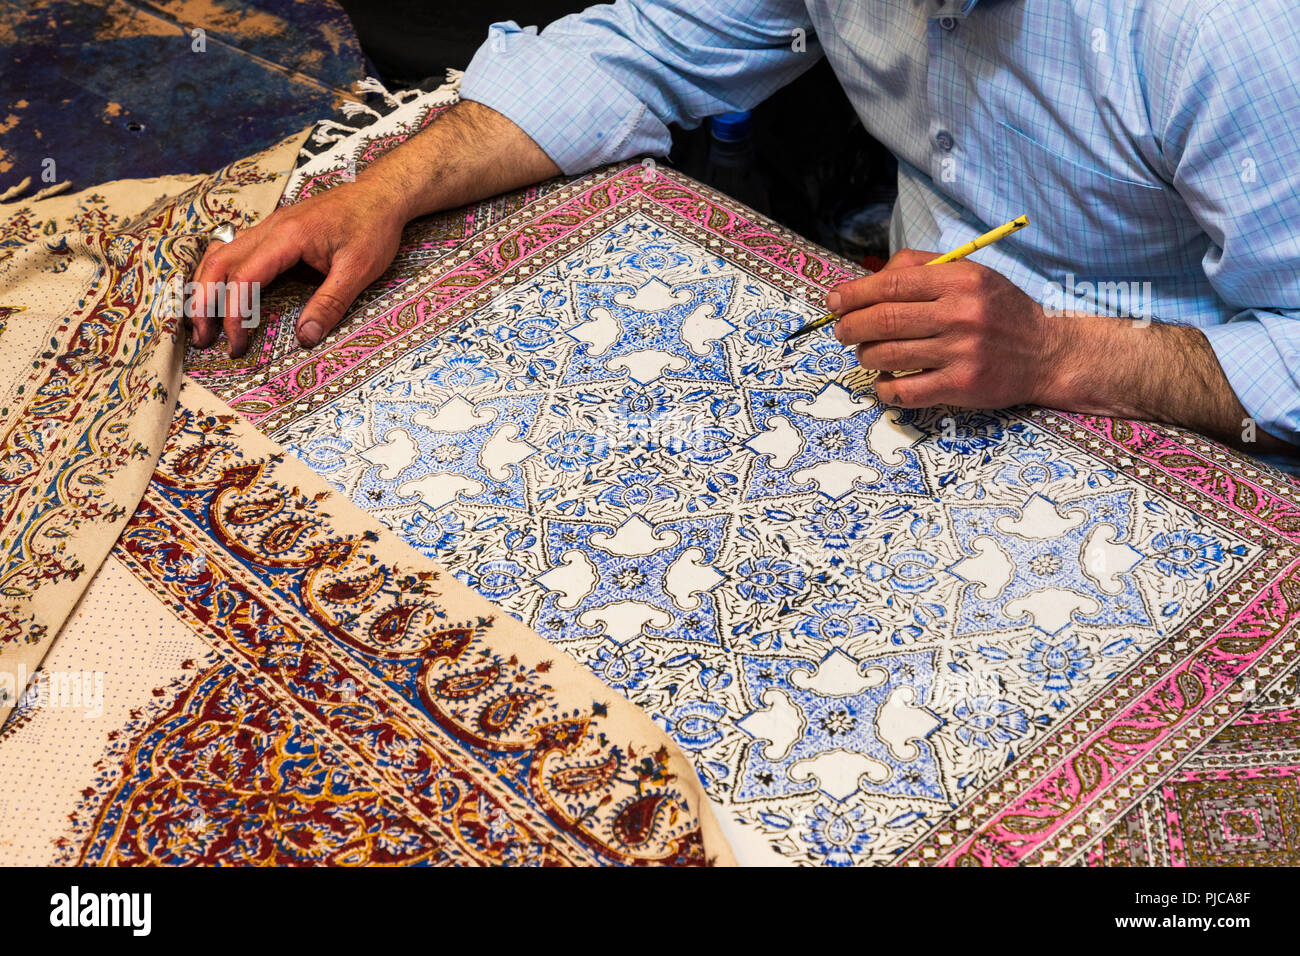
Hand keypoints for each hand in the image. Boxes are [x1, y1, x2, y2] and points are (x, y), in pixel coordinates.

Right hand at [191, 179, 407, 356]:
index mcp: (287, 236)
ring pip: (219, 255)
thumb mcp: (359, 270)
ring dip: (204, 288)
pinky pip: (233, 250)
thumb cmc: (373, 226)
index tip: (236, 343)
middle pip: (217, 265)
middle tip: (201, 339)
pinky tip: (217, 293)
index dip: (233, 315)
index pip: (244, 279)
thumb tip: (306, 338)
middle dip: (202, 304)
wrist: (381, 193)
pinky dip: (218, 274)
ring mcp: (268, 226)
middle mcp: (269, 228)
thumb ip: (330, 304)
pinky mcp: (274, 230)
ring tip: (200, 322)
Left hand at [830, 248, 1066, 409]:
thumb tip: (869, 278)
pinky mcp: (961, 386)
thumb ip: (923, 270)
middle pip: (883, 319)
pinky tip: (886, 381)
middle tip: (842, 331)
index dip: (854, 294)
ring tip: (866, 353)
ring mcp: (961, 352)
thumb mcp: (971, 276)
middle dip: (851, 326)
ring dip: (866, 356)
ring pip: (888, 355)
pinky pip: (905, 391)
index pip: (891, 284)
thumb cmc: (1000, 312)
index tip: (834, 301)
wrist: (1048, 353)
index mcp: (960, 281)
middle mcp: (960, 314)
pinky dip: (885, 388)